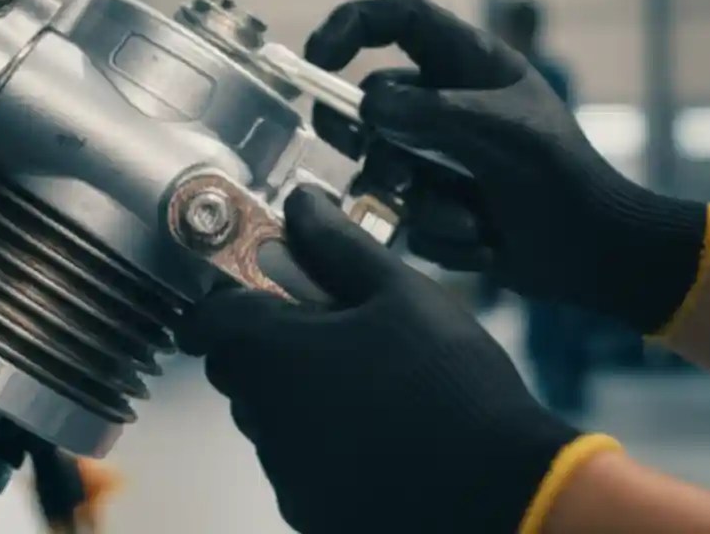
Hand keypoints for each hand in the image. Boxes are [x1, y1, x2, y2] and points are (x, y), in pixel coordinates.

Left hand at [179, 187, 607, 533]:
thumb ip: (338, 245)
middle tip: (335, 332)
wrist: (501, 488)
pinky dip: (325, 445)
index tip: (266, 288)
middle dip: (273, 346)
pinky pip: (301, 466)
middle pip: (238, 369)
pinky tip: (381, 433)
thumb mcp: (399, 292)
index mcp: (271, 354)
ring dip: (300, 397)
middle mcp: (265, 419)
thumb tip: (302, 205)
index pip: (208, 319)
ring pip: (271, 419)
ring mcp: (286, 473)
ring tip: (371, 385)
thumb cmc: (452, 385)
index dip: (232, 298)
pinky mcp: (312, 512)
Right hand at [307, 0, 709, 334]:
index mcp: (471, 66)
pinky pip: (404, 213)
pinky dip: (439, 232)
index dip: (352, 24)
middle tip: (363, 154)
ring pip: (382, 166)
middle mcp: (446, 104)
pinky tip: (486, 242)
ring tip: (463, 217)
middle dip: (362, 133)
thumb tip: (368, 107)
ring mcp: (438, 155)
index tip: (317, 55)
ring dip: (417, 198)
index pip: (400, 19)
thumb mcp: (501, 135)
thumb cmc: (563, 180)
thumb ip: (432, 113)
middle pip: (368, 101)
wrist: (595, 255)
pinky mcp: (435, 203)